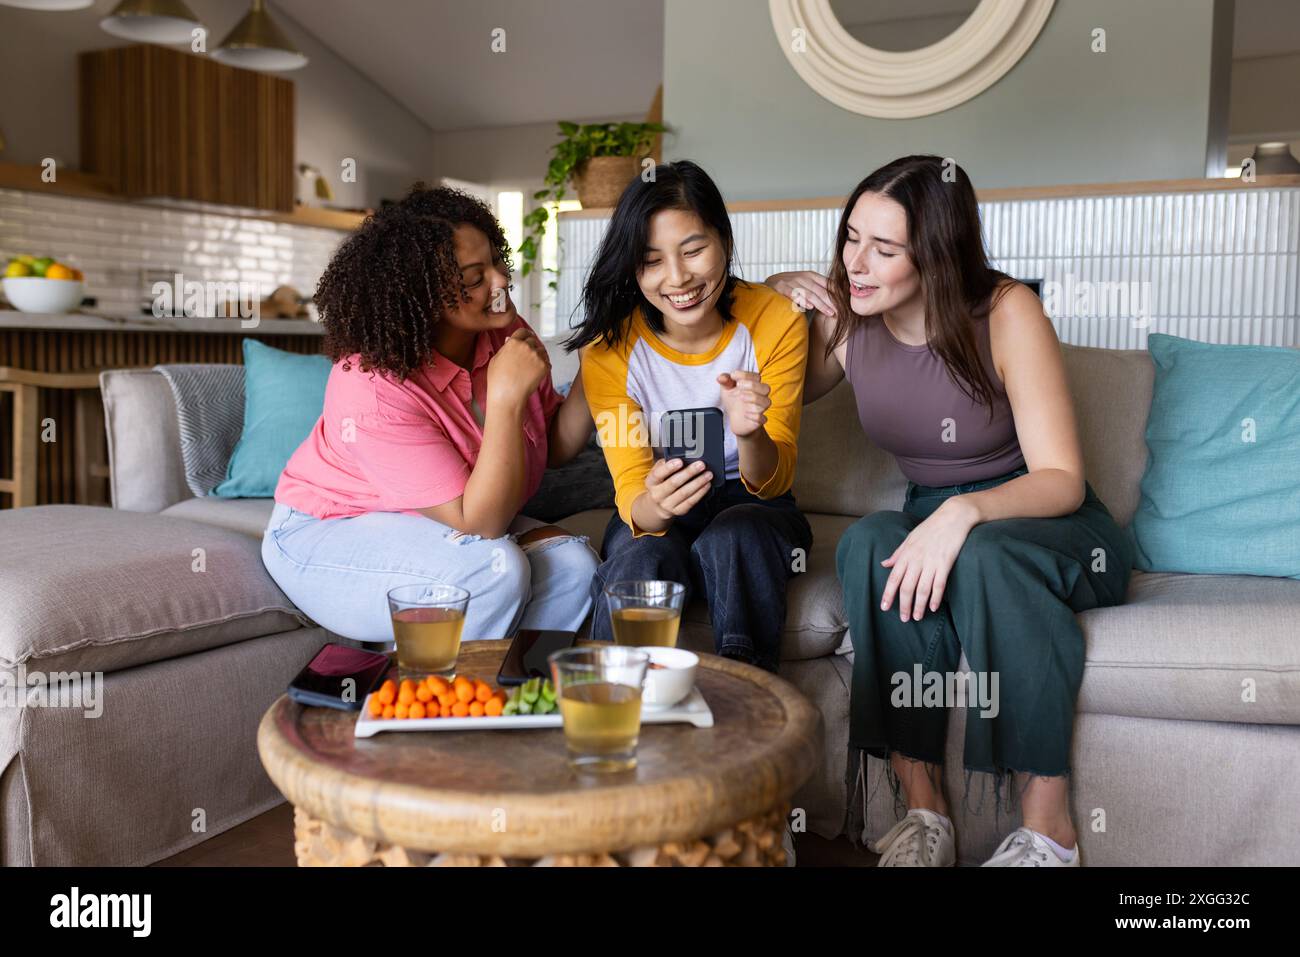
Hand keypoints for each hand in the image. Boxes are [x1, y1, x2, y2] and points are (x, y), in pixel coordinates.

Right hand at [487, 327, 549, 409]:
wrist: (507, 396)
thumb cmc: (498, 381)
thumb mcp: (495, 359)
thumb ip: (505, 348)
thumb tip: (509, 340)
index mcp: (514, 343)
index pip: (523, 331)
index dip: (525, 334)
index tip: (528, 336)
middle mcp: (526, 347)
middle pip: (533, 341)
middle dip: (531, 346)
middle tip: (528, 357)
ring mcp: (537, 357)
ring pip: (542, 351)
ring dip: (538, 355)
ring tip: (531, 367)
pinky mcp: (544, 367)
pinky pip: (547, 362)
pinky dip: (543, 366)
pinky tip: (535, 373)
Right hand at [644, 457, 712, 521]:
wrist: (657, 506)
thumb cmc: (661, 484)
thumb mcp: (658, 474)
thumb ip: (665, 464)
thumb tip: (680, 457)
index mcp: (651, 482)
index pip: (658, 474)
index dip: (669, 468)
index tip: (680, 461)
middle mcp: (657, 495)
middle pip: (674, 483)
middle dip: (689, 473)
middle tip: (700, 465)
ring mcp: (667, 504)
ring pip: (684, 493)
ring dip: (698, 482)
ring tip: (707, 474)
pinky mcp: (678, 511)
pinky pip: (691, 501)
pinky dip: (700, 492)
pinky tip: (706, 485)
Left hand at [717, 370, 769, 437]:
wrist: (735, 419)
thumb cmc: (734, 401)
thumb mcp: (727, 389)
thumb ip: (725, 381)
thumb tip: (720, 377)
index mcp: (755, 385)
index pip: (756, 376)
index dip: (745, 375)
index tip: (733, 376)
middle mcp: (761, 396)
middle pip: (766, 388)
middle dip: (752, 385)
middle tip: (738, 386)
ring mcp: (761, 408)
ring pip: (766, 402)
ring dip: (754, 398)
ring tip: (741, 397)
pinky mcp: (759, 420)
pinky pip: (762, 418)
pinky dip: (754, 415)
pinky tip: (745, 414)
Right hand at [764, 270, 835, 316]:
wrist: (769, 283)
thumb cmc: (790, 286)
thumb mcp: (806, 284)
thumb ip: (819, 290)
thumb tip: (837, 300)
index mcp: (811, 275)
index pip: (828, 284)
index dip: (837, 294)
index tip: (846, 304)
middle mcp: (803, 277)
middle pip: (821, 290)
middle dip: (832, 302)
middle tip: (841, 312)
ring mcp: (792, 281)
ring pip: (810, 293)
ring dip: (821, 304)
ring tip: (830, 312)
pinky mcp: (781, 287)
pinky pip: (793, 294)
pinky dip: (802, 300)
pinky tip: (810, 307)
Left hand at [880, 498, 979, 621]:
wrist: (953, 516)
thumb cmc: (930, 527)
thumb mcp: (910, 538)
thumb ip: (898, 553)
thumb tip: (884, 564)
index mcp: (906, 554)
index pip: (893, 578)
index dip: (888, 594)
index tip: (884, 607)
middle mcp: (916, 560)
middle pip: (907, 588)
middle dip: (904, 605)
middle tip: (904, 619)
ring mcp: (931, 562)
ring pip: (922, 590)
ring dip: (919, 606)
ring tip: (918, 617)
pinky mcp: (946, 563)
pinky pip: (939, 585)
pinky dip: (936, 598)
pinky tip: (934, 608)